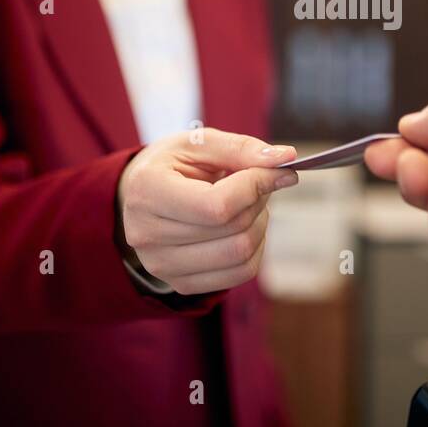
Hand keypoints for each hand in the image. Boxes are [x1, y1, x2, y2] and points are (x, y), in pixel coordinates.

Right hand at [118, 129, 298, 294]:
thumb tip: (286, 158)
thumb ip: (242, 148)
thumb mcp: (200, 142)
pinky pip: (239, 274)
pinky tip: (243, 227)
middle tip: (258, 183)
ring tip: (249, 204)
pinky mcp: (180, 283)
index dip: (255, 187)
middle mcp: (146, 234)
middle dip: (258, 202)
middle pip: (233, 231)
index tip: (275, 171)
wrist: (141, 195)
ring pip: (240, 255)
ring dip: (259, 225)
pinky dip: (254, 249)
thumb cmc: (172, 164)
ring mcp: (161, 265)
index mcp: (147, 191)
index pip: (216, 205)